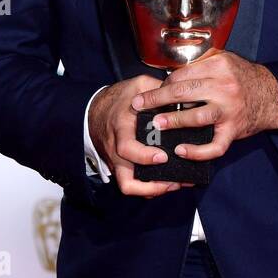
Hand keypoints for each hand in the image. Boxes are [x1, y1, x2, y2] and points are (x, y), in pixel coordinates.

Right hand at [88, 75, 191, 197]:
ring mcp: (117, 161)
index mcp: (121, 129)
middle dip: (152, 187)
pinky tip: (168, 182)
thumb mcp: (138, 85)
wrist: (95, 110)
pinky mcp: (121, 167)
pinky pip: (132, 183)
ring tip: (176, 185)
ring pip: (129, 187)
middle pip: (126, 181)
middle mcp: (117, 150)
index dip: (144, 156)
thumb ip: (158, 89)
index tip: (163, 156)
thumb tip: (182, 94)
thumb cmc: (119, 98)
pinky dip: (149, 188)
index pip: (127, 148)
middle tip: (175, 180)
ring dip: (152, 191)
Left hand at [129, 49, 277, 161]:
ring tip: (156, 124)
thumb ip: (201, 63)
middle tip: (139, 105)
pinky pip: (214, 146)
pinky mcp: (233, 130)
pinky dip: (197, 151)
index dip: (163, 83)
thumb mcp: (225, 60)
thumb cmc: (244, 78)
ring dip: (172, 120)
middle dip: (157, 98)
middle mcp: (223, 87)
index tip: (150, 90)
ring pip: (195, 116)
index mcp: (219, 66)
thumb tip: (171, 72)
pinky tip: (181, 150)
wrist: (273, 95)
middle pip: (183, 92)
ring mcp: (229, 110)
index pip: (182, 74)